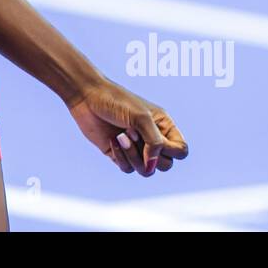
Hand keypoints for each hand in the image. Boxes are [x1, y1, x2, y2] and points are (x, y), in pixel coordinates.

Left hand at [67, 78, 187, 177]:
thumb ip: (155, 143)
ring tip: (121, 136)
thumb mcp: (141, 118)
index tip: (156, 140)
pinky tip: (112, 140)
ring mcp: (136, 148)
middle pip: (165, 164)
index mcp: (163, 126)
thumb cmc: (117, 101)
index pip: (181, 151)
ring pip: (146, 170)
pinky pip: (128, 169)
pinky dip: (121, 157)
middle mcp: (152, 139)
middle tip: (133, 133)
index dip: (171, 151)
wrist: (87, 98)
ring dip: (133, 156)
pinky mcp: (119, 154)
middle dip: (149, 154)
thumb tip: (152, 167)